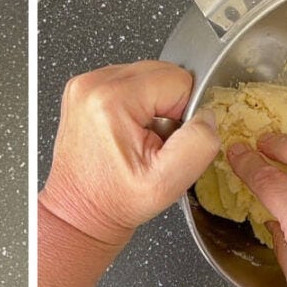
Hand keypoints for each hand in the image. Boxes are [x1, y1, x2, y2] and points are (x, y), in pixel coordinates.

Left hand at [40, 60, 220, 246]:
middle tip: (151, 145)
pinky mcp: (82, 91)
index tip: (163, 143)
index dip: (183, 114)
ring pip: (146, 77)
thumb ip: (198, 143)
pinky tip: (126, 134)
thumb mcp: (167, 183)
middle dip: (168, 109)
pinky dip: (135, 106)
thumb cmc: (114, 202)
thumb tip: (206, 115)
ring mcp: (84, 86)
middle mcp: (93, 85)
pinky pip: (128, 84)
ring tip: (137, 142)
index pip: (179, 80)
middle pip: (162, 72)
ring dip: (152, 107)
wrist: (80, 214)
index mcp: (112, 99)